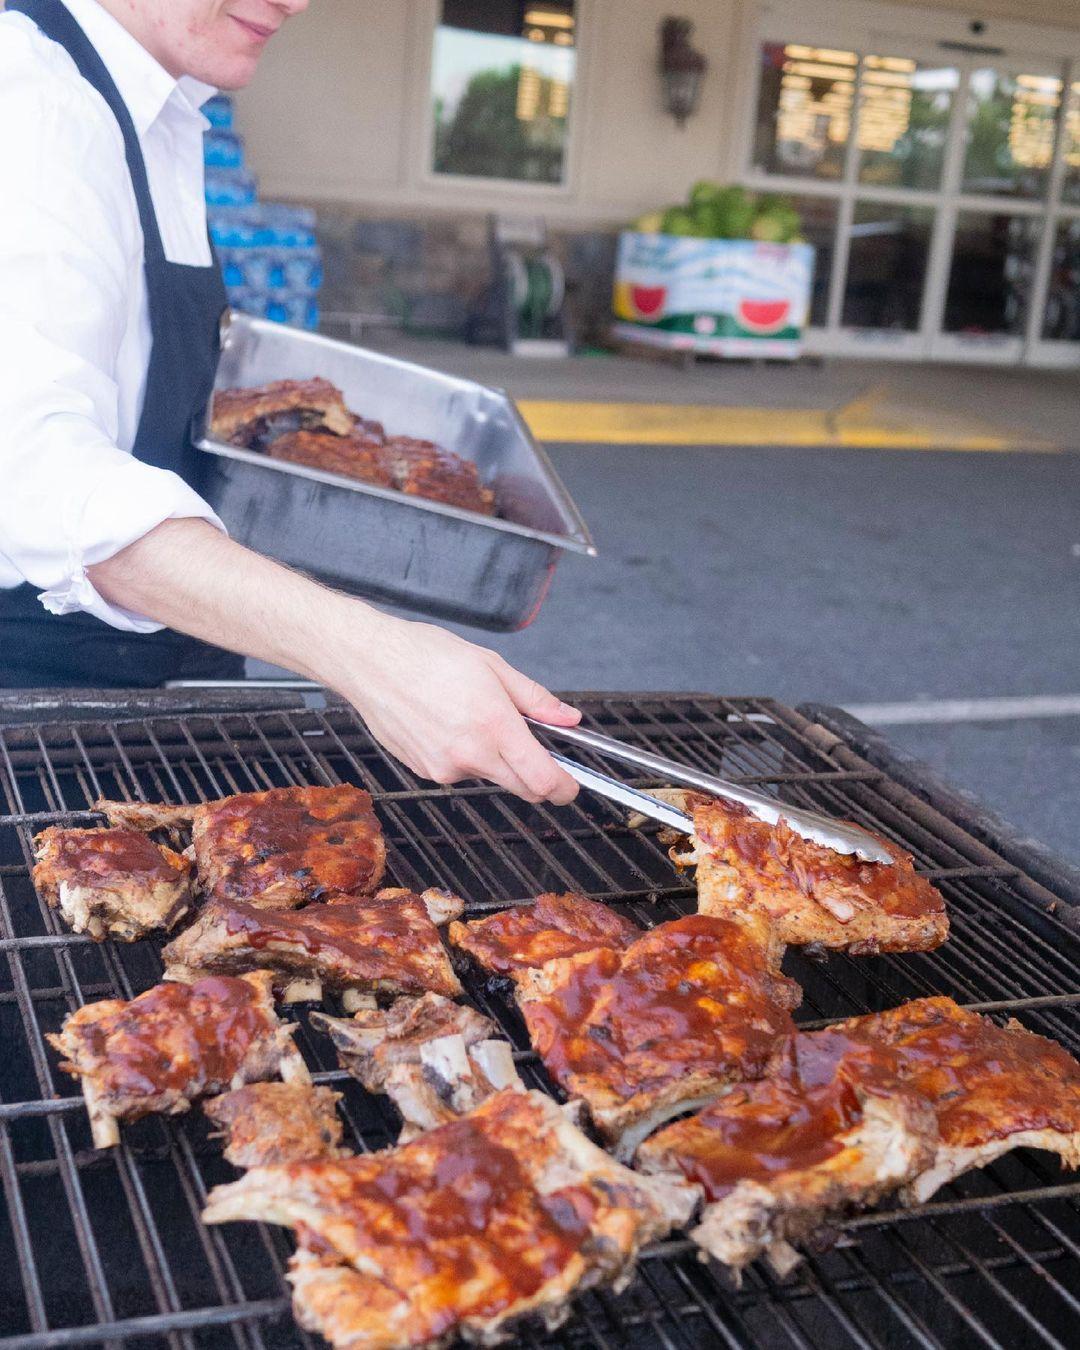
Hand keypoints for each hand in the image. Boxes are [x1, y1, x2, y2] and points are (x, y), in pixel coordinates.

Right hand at [330, 612, 581, 803]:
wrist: (370, 662)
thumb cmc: (426, 656)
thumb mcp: (492, 666)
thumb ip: (535, 699)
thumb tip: (567, 718)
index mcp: (494, 725)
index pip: (542, 780)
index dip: (564, 788)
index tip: (571, 785)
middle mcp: (470, 754)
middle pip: (522, 788)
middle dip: (537, 778)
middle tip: (535, 751)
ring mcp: (444, 768)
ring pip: (489, 776)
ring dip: (495, 759)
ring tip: (472, 718)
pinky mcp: (425, 772)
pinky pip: (459, 772)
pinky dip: (465, 756)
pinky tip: (447, 725)